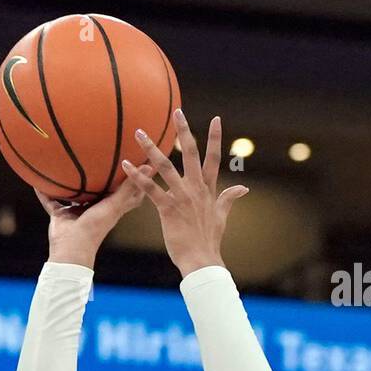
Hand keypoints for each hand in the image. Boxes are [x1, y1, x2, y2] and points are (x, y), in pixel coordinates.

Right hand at [34, 170, 150, 269]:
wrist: (72, 248)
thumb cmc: (96, 227)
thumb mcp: (115, 204)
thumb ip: (129, 186)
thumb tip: (149, 165)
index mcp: (112, 207)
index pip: (129, 191)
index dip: (137, 178)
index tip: (141, 161)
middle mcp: (95, 208)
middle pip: (102, 190)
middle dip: (104, 177)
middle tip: (105, 157)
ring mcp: (77, 212)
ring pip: (75, 194)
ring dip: (72, 184)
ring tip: (68, 164)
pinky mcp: (60, 215)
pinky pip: (50, 201)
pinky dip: (44, 193)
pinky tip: (37, 180)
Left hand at [123, 110, 248, 277]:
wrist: (201, 259)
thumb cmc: (209, 239)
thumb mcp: (222, 216)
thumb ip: (229, 198)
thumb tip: (243, 188)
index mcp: (208, 189)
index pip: (213, 158)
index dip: (215, 138)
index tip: (216, 119)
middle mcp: (195, 188)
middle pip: (190, 153)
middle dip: (183, 131)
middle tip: (177, 111)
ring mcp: (182, 197)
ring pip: (166, 166)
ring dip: (151, 148)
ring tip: (139, 133)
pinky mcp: (168, 209)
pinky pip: (151, 188)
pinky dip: (138, 176)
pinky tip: (126, 165)